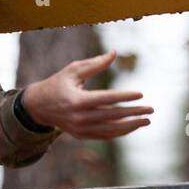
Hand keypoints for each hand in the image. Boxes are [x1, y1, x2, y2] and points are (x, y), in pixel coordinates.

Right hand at [22, 49, 151, 139]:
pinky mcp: (81, 135)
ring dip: (130, 126)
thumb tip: (114, 53)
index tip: (141, 94)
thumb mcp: (73, 70)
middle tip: (150, 109)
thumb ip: (95, 63)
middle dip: (133, 113)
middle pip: (112, 116)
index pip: (106, 99)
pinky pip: (104, 135)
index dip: (125, 97)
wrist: (38, 107)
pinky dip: (119, 132)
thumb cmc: (58, 84)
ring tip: (146, 120)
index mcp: (77, 101)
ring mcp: (80, 129)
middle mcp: (79, 118)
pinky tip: (132, 126)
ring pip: (110, 130)